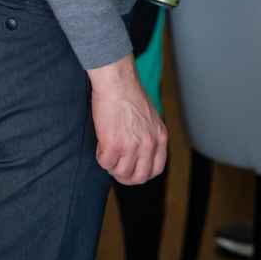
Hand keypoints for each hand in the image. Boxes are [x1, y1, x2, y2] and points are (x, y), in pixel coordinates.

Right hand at [87, 56, 166, 184]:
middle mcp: (149, 144)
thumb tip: (140, 150)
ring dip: (111, 166)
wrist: (117, 81)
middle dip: (126, 176)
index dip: (142, 173)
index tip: (132, 169)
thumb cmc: (129, 93)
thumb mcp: (150, 117)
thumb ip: (149, 135)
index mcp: (160, 137)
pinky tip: (100, 144)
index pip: (156, 169)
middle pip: (139, 177)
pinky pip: (105, 163)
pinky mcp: (113, 145)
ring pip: (121, 173)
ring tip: (107, 152)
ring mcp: (132, 146)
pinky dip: (101, 157)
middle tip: (116, 167)